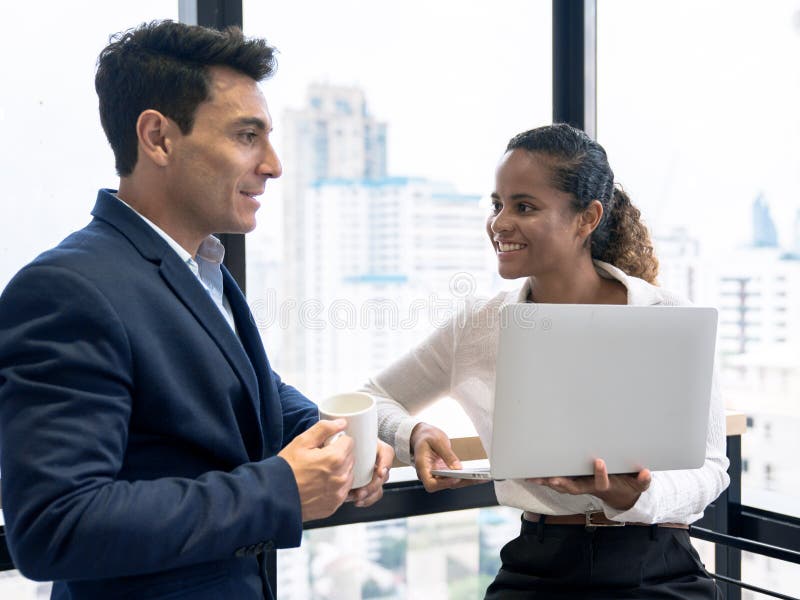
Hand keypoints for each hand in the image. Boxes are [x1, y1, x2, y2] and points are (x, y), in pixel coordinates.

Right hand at [278, 419, 354, 520]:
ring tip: (319, 473)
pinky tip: (320, 485)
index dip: (337, 441)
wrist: (274, 497)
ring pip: (348, 474)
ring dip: (339, 471)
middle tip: (320, 459)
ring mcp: (339, 493)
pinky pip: (343, 491)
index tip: (326, 446)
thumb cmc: (286, 469)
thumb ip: (324, 429)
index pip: (349, 442)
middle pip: (350, 458)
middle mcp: (341, 477)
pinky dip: (336, 486)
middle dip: (339, 455)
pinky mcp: (334, 506)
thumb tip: (341, 423)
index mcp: (335, 458)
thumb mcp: (301, 442)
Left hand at [347, 440, 393, 506]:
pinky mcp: (369, 485)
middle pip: (383, 477)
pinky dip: (365, 501)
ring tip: (354, 498)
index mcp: (379, 449)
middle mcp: (380, 463)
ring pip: (378, 489)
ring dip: (368, 496)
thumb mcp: (350, 436)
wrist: (351, 446)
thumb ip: (345, 436)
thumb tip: (339, 436)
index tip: (380, 472)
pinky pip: (373, 496)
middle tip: (360, 492)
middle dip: (372, 487)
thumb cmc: (352, 440)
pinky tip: (355, 501)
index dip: (385, 463)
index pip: (387, 453)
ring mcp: (375, 475)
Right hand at [410, 423, 481, 491]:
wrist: (421, 435)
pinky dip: (465, 477)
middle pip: (444, 486)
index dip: (443, 484)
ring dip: (466, 481)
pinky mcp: (443, 473)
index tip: (454, 478)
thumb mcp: (436, 440)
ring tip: (482, 477)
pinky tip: (477, 475)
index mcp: (422, 466)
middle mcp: (428, 474)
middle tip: (476, 478)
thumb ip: (447, 455)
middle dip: (461, 482)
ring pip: (451, 484)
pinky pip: (454, 478)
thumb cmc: (426, 436)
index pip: (430, 484)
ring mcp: (436, 474)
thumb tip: (458, 468)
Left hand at [527, 459, 650, 510]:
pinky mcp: (571, 482)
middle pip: (574, 488)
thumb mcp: (637, 485)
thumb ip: (642, 481)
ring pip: (561, 486)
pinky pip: (555, 482)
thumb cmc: (626, 484)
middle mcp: (588, 487)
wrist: (620, 495)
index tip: (600, 461)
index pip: (602, 482)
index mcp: (604, 485)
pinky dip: (543, 479)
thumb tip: (646, 473)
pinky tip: (529, 474)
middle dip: (564, 484)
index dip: (601, 474)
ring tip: (534, 476)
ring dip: (548, 482)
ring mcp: (579, 486)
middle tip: (553, 479)